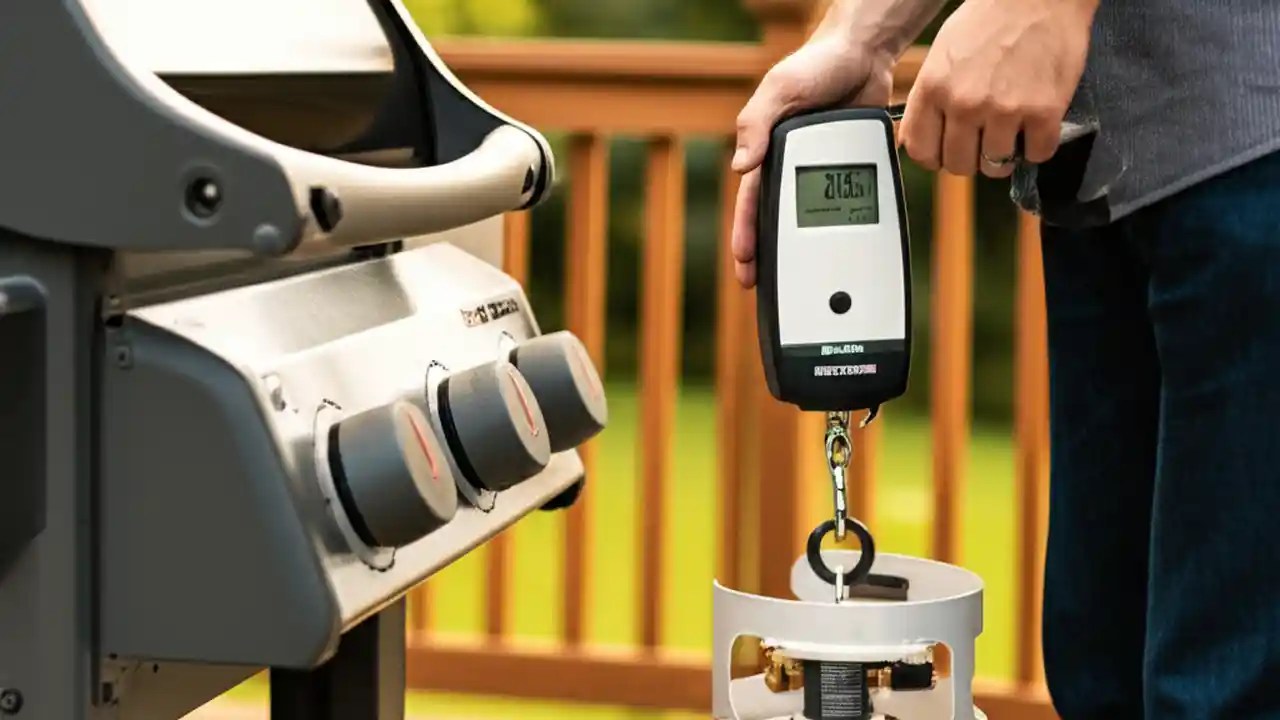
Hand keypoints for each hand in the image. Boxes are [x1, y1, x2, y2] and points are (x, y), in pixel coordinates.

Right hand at [729, 36, 893, 287]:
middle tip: (762, 285)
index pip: (753, 202)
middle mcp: (794, 165)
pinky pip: (847, 201)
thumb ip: (757, 123)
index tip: (745, 263)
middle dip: (768, 253)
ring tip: (803, 280)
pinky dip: (843, 225)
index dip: (747, 234)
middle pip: (779, 219)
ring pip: (812, 218)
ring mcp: (824, 169)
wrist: (865, 54)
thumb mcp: (780, 89)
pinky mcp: (852, 168)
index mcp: (770, 152)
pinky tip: (843, 248)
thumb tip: (741, 165)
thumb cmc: (815, 65)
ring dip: (805, 249)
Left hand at [899, 0, 1096, 178]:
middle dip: (971, 159)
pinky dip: (1038, 146)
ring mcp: (1004, 111)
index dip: (935, 157)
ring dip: (1005, 155)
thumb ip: (931, 98)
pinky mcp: (1043, 112)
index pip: (920, 152)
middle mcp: (964, 104)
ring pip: (996, 166)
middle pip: (959, 165)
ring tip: (1012, 131)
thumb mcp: (942, 54)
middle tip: (984, 141)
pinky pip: (1037, 155)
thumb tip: (922, 137)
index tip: (948, 151)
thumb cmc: (988, 20)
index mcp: (934, 88)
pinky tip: (1037, 125)